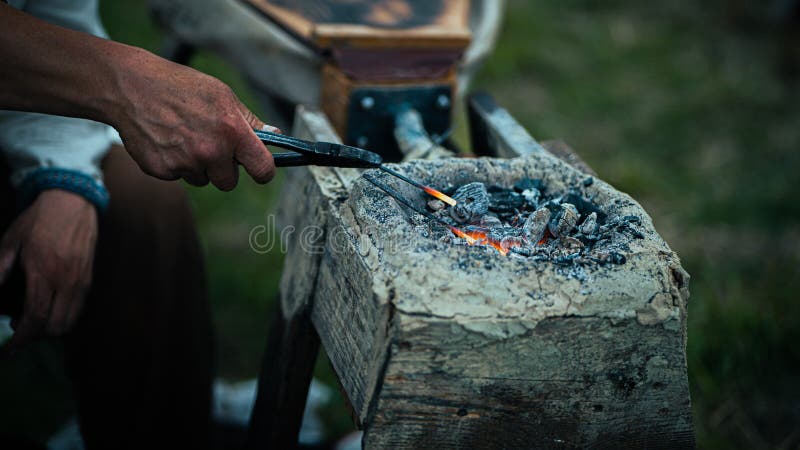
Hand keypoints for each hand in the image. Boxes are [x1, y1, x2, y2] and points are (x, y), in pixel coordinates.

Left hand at [0, 190, 97, 349]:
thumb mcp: (10, 242)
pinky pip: (77, 310)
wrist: (72, 202)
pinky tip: (48, 308)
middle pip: (55, 326)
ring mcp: (81, 281)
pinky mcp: (89, 280)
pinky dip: (62, 318)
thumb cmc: (38, 221)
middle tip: (17, 333)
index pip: (35, 317)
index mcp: (44, 272)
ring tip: (31, 321)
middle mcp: (66, 281)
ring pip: (69, 322)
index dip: (21, 339)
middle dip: (34, 337)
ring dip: (49, 329)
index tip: (9, 349)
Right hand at [109, 48, 277, 190]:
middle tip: (210, 145)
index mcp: (232, 132)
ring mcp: (185, 164)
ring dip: (197, 166)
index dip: (263, 172)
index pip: (263, 169)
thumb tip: (275, 135)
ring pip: (202, 179)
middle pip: (229, 182)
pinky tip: (166, 139)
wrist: (131, 87)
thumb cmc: (181, 87)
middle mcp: (210, 152)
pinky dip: (174, 163)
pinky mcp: (162, 171)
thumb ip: (250, 121)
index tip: (259, 170)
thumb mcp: (223, 95)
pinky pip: (178, 176)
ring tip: (183, 136)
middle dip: (223, 169)